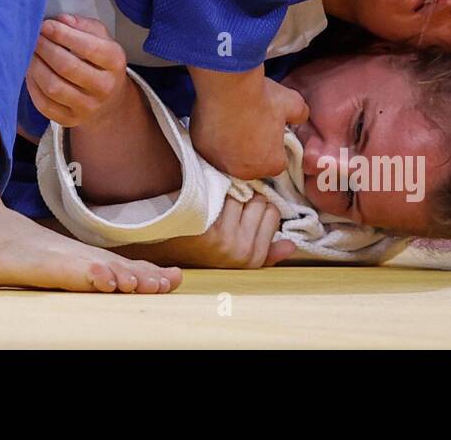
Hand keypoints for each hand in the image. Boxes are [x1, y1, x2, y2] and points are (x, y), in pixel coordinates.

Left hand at [26, 14, 130, 127]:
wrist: (108, 100)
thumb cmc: (100, 62)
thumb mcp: (101, 38)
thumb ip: (84, 25)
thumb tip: (61, 20)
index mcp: (115, 62)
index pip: (88, 47)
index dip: (62, 34)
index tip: (45, 25)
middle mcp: (104, 87)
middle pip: (67, 67)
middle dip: (45, 48)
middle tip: (33, 37)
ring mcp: (88, 107)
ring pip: (53, 87)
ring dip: (36, 66)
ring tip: (29, 53)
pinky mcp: (70, 120)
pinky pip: (44, 104)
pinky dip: (32, 86)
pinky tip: (30, 72)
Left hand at [131, 197, 297, 268]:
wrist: (159, 244)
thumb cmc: (197, 246)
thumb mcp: (234, 257)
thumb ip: (265, 252)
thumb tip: (291, 246)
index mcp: (252, 258)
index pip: (272, 214)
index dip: (257, 206)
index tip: (240, 209)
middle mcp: (242, 252)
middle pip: (260, 203)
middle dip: (245, 198)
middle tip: (224, 206)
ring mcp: (227, 241)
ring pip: (243, 196)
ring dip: (229, 192)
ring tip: (212, 204)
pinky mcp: (210, 230)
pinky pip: (226, 195)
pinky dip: (216, 191)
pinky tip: (203, 202)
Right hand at [190, 72, 307, 179]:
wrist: (227, 87)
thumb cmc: (262, 98)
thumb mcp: (293, 104)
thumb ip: (299, 116)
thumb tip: (298, 118)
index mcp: (271, 165)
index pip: (276, 161)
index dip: (273, 145)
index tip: (268, 130)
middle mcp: (244, 172)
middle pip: (251, 164)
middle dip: (251, 149)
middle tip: (249, 125)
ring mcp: (219, 163)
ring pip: (227, 159)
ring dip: (230, 146)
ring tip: (231, 123)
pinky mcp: (200, 150)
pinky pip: (209, 148)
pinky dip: (212, 138)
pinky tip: (216, 121)